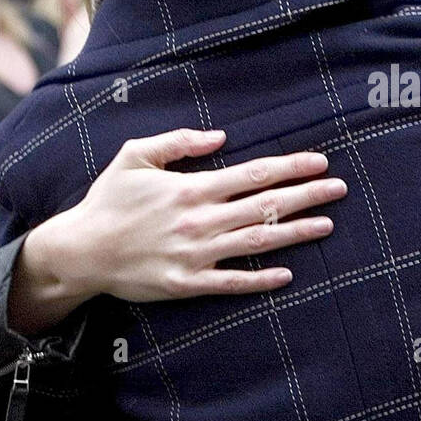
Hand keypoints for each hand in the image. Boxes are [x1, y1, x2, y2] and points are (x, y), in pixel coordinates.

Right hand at [9, 129, 346, 332]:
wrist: (80, 251)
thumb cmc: (108, 200)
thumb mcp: (134, 156)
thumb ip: (177, 142)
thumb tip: (220, 137)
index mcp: (191, 189)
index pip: (254, 175)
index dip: (290, 168)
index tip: (320, 163)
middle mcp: (199, 221)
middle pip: (265, 206)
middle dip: (307, 196)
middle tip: (340, 189)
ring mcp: (195, 255)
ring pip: (257, 242)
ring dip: (295, 233)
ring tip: (326, 225)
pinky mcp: (187, 283)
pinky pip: (232, 283)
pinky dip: (261, 279)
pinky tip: (288, 274)